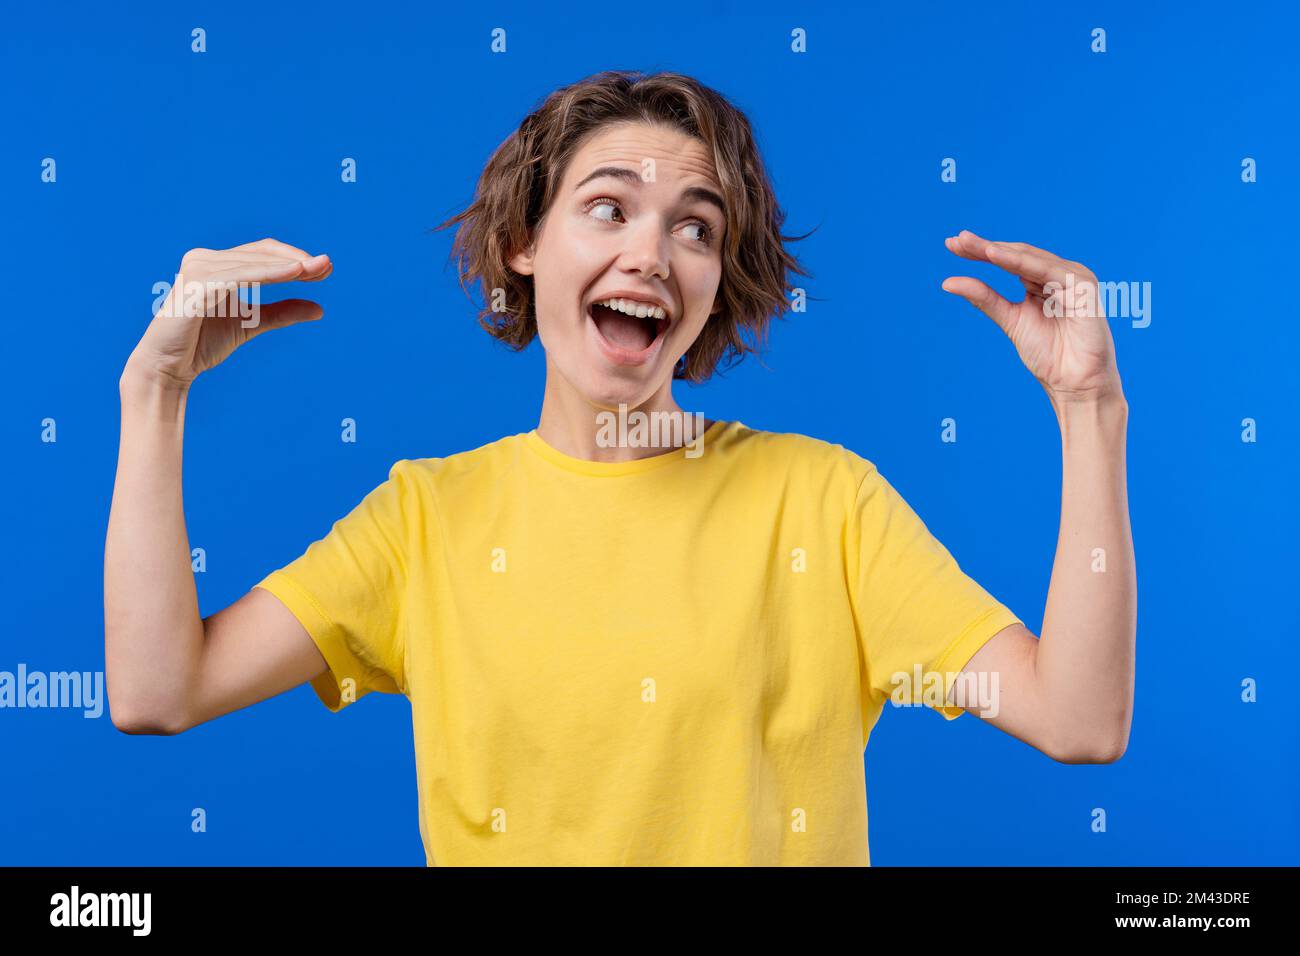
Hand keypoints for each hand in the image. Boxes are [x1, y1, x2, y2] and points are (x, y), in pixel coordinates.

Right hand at [123, 238, 331, 391]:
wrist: (167, 367)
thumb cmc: (202, 343)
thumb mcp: (251, 324)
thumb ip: (281, 314)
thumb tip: (318, 309)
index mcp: (216, 265)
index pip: (262, 254)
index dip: (293, 258)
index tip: (324, 269)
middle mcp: (204, 260)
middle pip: (260, 253)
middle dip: (296, 259)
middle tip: (327, 266)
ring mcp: (198, 270)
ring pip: (252, 262)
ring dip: (287, 265)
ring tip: (315, 270)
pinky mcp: (196, 286)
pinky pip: (239, 276)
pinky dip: (268, 274)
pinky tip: (294, 274)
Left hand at [942, 230, 1122, 405]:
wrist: (1074, 383)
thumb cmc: (1049, 355)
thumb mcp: (1010, 320)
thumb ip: (985, 299)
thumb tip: (948, 282)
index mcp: (1042, 281)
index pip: (1008, 259)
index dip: (980, 251)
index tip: (950, 244)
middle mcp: (1058, 275)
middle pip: (1016, 254)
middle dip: (985, 247)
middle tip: (956, 240)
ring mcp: (1072, 278)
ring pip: (1029, 258)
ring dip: (1000, 250)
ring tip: (973, 245)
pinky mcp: (1083, 286)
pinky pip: (1045, 270)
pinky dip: (1019, 262)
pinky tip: (995, 255)